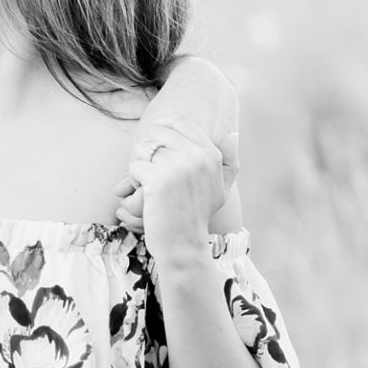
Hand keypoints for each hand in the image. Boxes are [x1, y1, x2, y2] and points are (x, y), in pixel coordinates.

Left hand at [114, 115, 232, 249]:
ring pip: (142, 148)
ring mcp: (178, 167)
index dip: (162, 131)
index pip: (178, 121)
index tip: (158, 151)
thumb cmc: (198, 215)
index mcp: (211, 154)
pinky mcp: (158, 179)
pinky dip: (133, 181)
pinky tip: (145, 196)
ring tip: (149, 184)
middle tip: (152, 170)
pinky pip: (134, 166)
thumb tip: (233, 133)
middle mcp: (197, 156)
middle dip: (148, 148)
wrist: (184, 246)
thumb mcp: (221, 188)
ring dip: (140, 165)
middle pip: (157, 131)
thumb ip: (229, 161)